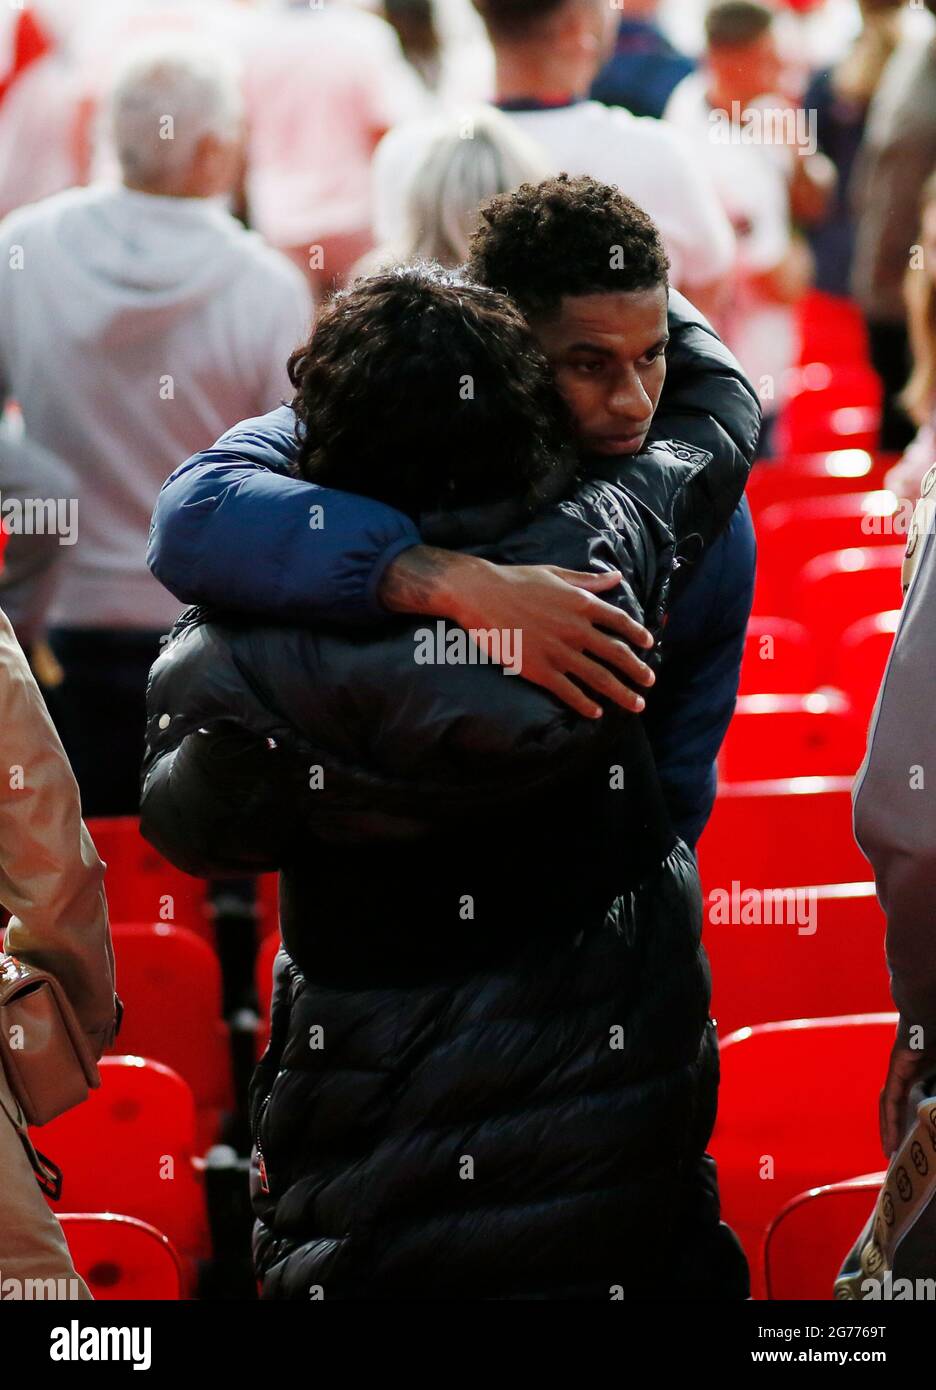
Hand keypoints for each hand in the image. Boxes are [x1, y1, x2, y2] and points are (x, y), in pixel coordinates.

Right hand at [380, 548, 654, 718]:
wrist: (481, 595)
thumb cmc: (516, 580)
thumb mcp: (556, 574)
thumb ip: (588, 580)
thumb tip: (617, 577)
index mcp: (582, 604)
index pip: (620, 622)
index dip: (638, 634)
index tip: (649, 645)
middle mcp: (576, 629)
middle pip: (617, 654)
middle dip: (637, 671)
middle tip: (650, 682)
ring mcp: (559, 651)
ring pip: (599, 677)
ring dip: (621, 693)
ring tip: (636, 704)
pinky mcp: (540, 669)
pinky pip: (569, 691)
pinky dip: (585, 704)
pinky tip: (596, 713)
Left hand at [879, 1026, 935, 1156]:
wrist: (934, 1004)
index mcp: (926, 1067)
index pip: (918, 1099)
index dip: (916, 1119)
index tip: (921, 1139)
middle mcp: (910, 1068)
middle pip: (900, 1103)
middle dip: (898, 1127)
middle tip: (898, 1153)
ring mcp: (902, 1066)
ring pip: (891, 1105)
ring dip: (889, 1128)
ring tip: (889, 1152)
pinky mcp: (898, 1066)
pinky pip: (891, 1098)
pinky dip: (890, 1119)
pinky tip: (889, 1139)